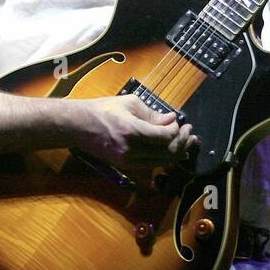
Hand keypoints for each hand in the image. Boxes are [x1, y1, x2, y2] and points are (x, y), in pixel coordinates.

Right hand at [71, 95, 197, 173]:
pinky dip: (163, 158)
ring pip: (160, 162)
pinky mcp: (125, 166)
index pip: (165, 137)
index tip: (182, 124)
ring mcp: (127, 161)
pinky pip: (151, 164)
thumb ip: (153, 114)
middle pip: (166, 153)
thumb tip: (171, 120)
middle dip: (182, 143)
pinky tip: (170, 150)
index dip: (177, 132)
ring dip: (176, 153)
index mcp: (132, 131)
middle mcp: (131, 150)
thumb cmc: (104, 109)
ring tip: (187, 143)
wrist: (79, 126)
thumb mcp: (130, 104)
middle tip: (191, 134)